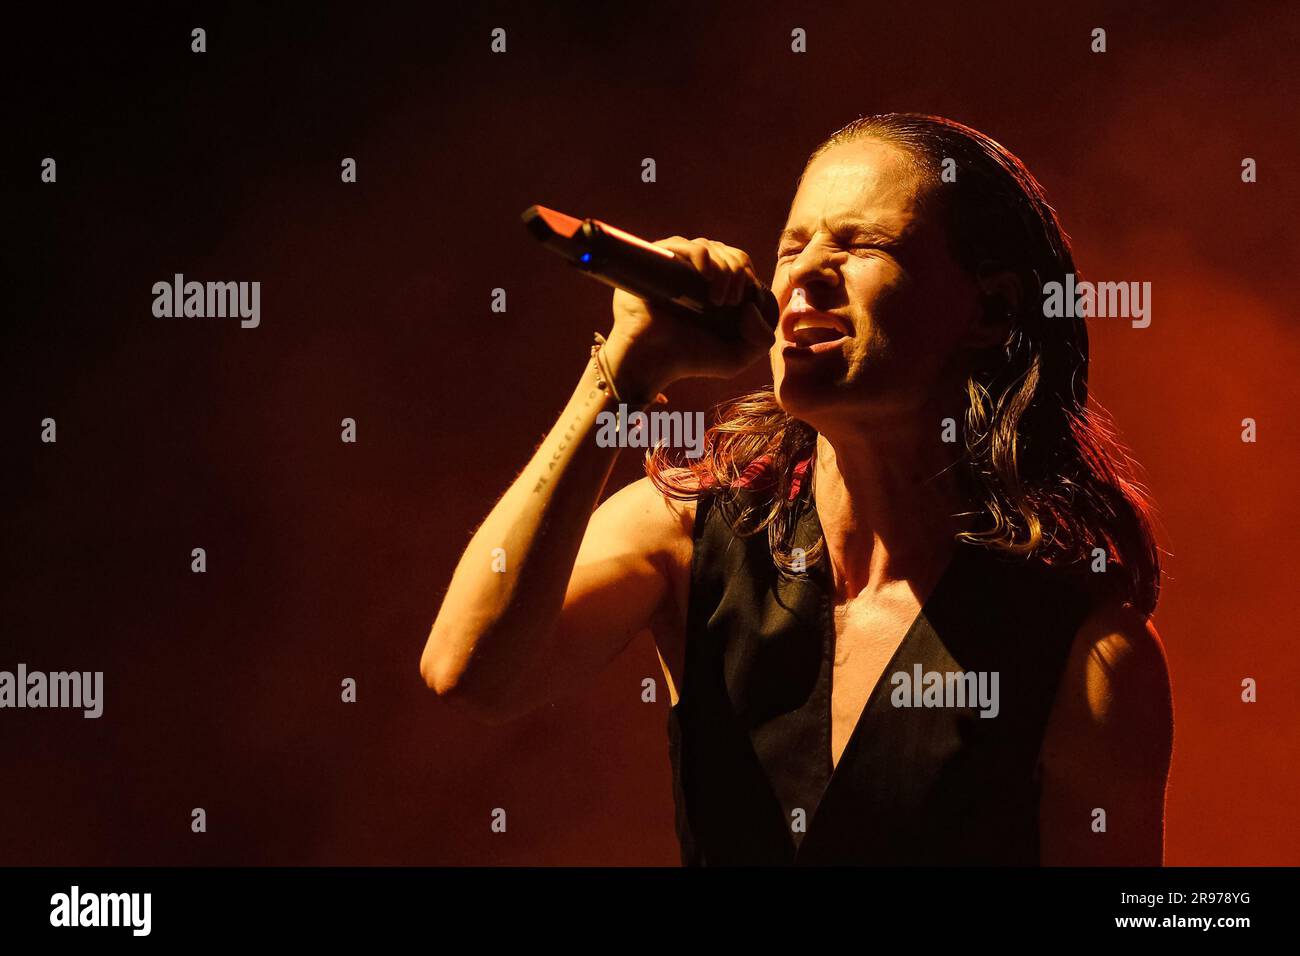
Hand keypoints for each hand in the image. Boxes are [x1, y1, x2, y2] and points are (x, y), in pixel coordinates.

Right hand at [603, 236, 774, 396]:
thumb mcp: (737, 358)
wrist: (651, 363)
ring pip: (710, 247)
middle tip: (729, 303)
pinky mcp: (654, 263)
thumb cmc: (688, 360)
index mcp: (714, 286)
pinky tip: (705, 274)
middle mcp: (694, 272)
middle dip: (738, 274)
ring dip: (724, 269)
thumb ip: (762, 340)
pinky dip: (700, 254)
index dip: (748, 278)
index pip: (740, 264)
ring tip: (718, 300)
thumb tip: (753, 305)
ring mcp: (674, 265)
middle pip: (729, 253)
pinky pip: (682, 244)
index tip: (743, 304)